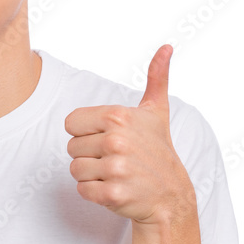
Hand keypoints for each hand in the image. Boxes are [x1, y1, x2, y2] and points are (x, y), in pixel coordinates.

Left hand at [64, 44, 195, 225]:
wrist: (172, 196)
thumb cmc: (158, 151)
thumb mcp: (156, 111)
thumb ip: (157, 77)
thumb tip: (167, 47)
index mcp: (118, 116)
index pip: (71, 123)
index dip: (86, 132)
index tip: (108, 138)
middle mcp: (116, 140)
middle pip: (71, 147)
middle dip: (89, 155)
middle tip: (116, 158)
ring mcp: (115, 169)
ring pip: (75, 169)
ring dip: (91, 174)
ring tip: (115, 173)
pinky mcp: (112, 194)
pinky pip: (82, 190)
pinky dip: (94, 193)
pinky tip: (115, 188)